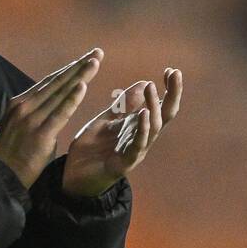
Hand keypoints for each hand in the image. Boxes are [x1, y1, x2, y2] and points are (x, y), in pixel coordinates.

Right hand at [0, 48, 102, 188]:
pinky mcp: (40, 134)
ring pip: (60, 93)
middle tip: (96, 52)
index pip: (48, 82)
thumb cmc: (9, 156)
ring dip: (80, 76)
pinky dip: (71, 98)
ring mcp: (31, 119)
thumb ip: (35, 117)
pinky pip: (60, 113)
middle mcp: (24, 106)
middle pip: (57, 82)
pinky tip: (83, 85)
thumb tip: (52, 112)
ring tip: (95, 62)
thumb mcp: (17, 128)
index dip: (68, 69)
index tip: (84, 59)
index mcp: (19, 103)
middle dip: (78, 66)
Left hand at [62, 66, 183, 196]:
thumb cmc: (91, 149)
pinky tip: (144, 114)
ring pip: (153, 128)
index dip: (168, 89)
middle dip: (172, 94)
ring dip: (154, 106)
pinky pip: (137, 145)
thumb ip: (124, 104)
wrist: (72, 177)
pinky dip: (142, 129)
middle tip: (174, 74)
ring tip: (152, 87)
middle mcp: (141, 138)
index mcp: (136, 126)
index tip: (171, 70)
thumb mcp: (107, 120)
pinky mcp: (123, 163)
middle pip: (165, 115)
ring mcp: (134, 151)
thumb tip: (145, 82)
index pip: (160, 105)